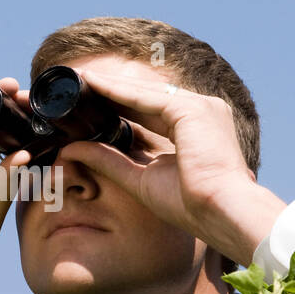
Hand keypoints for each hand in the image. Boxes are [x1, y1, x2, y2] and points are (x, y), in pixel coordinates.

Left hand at [51, 67, 286, 267]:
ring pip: (144, 93)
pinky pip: (146, 97)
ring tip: (80, 80)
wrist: (221, 212)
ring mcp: (200, 107)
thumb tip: (73, 150)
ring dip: (110, 86)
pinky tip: (94, 85)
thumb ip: (110, 161)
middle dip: (111, 91)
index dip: (118, 106)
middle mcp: (201, 112)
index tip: (89, 104)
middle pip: (146, 98)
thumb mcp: (141, 179)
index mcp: (196, 130)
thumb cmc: (192, 205)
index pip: (150, 112)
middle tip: (78, 85)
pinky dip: (117, 91)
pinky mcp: (192, 109)